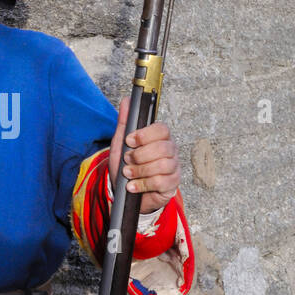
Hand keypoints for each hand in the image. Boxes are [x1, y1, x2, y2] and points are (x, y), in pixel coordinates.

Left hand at [109, 96, 180, 214]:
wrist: (127, 194)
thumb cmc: (127, 166)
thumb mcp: (121, 145)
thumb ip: (124, 123)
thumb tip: (127, 100)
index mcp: (160, 138)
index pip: (162, 129)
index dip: (145, 135)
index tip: (130, 141)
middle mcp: (170, 151)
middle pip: (163, 148)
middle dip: (140, 155)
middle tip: (128, 160)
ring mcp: (173, 168)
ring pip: (162, 165)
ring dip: (140, 171)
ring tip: (128, 174)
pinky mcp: (172, 184)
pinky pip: (161, 182)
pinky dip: (143, 184)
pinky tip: (133, 186)